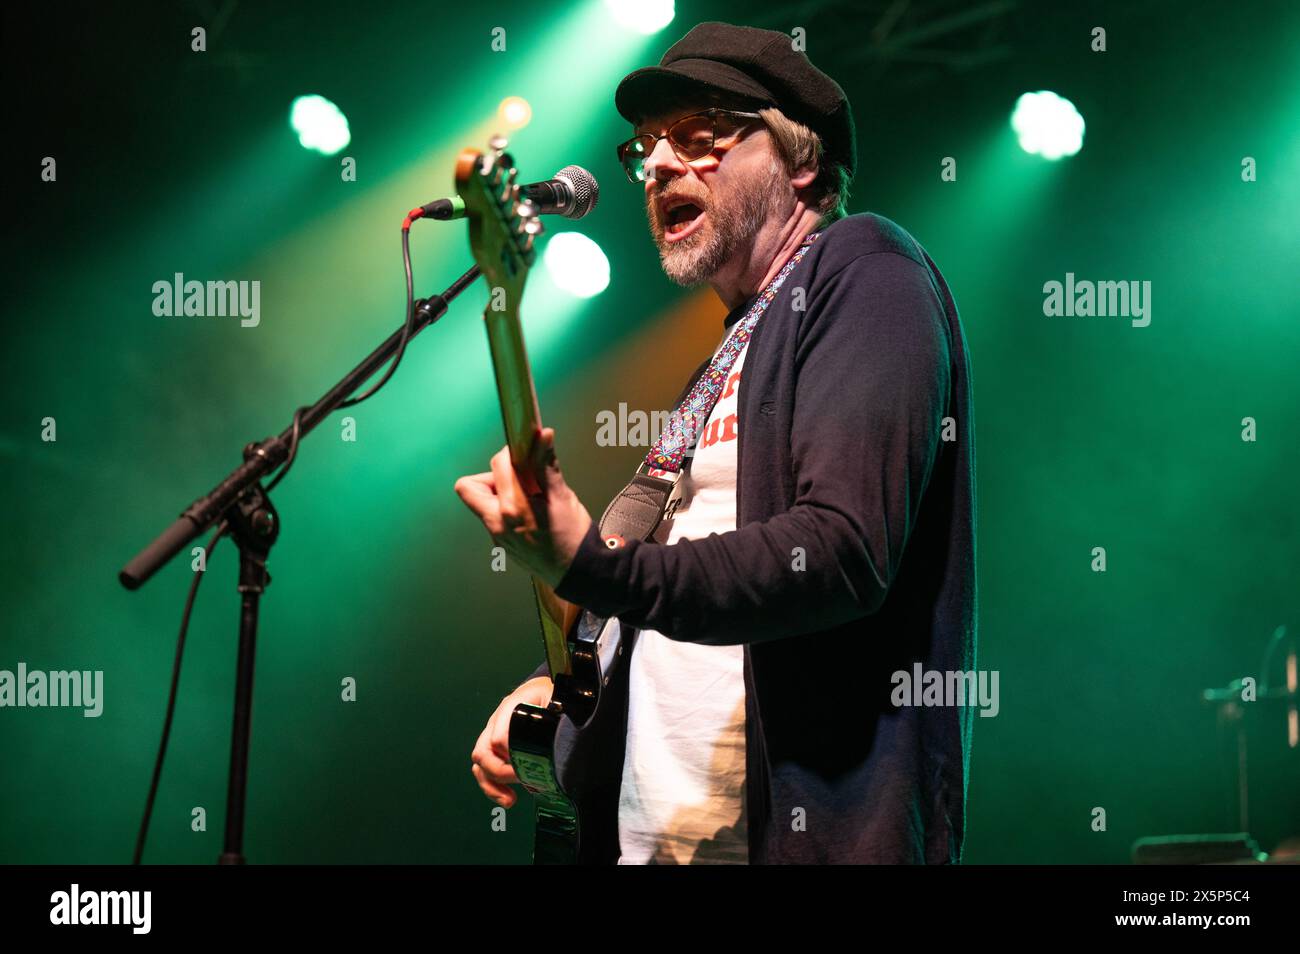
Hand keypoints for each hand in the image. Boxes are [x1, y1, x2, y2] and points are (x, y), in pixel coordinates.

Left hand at [454, 427, 592, 587]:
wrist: (578, 573)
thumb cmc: (573, 539)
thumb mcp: (562, 497)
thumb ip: (547, 465)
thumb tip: (543, 437)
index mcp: (512, 508)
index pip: (498, 465)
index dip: (511, 453)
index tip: (524, 452)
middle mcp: (497, 523)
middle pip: (468, 486)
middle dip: (490, 476)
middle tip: (516, 478)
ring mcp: (496, 536)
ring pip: (481, 503)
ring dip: (499, 493)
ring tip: (528, 497)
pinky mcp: (501, 543)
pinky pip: (492, 518)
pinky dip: (505, 509)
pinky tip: (530, 513)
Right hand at [471, 676, 553, 806]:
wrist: (545, 690)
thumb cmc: (553, 695)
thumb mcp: (558, 699)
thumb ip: (554, 717)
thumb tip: (549, 749)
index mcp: (511, 706)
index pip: (500, 736)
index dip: (510, 754)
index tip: (528, 766)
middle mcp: (497, 721)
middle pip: (484, 751)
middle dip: (500, 772)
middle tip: (521, 782)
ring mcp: (492, 735)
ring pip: (480, 764)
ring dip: (492, 785)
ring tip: (510, 800)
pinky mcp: (494, 749)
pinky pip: (483, 771)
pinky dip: (492, 788)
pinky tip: (508, 798)